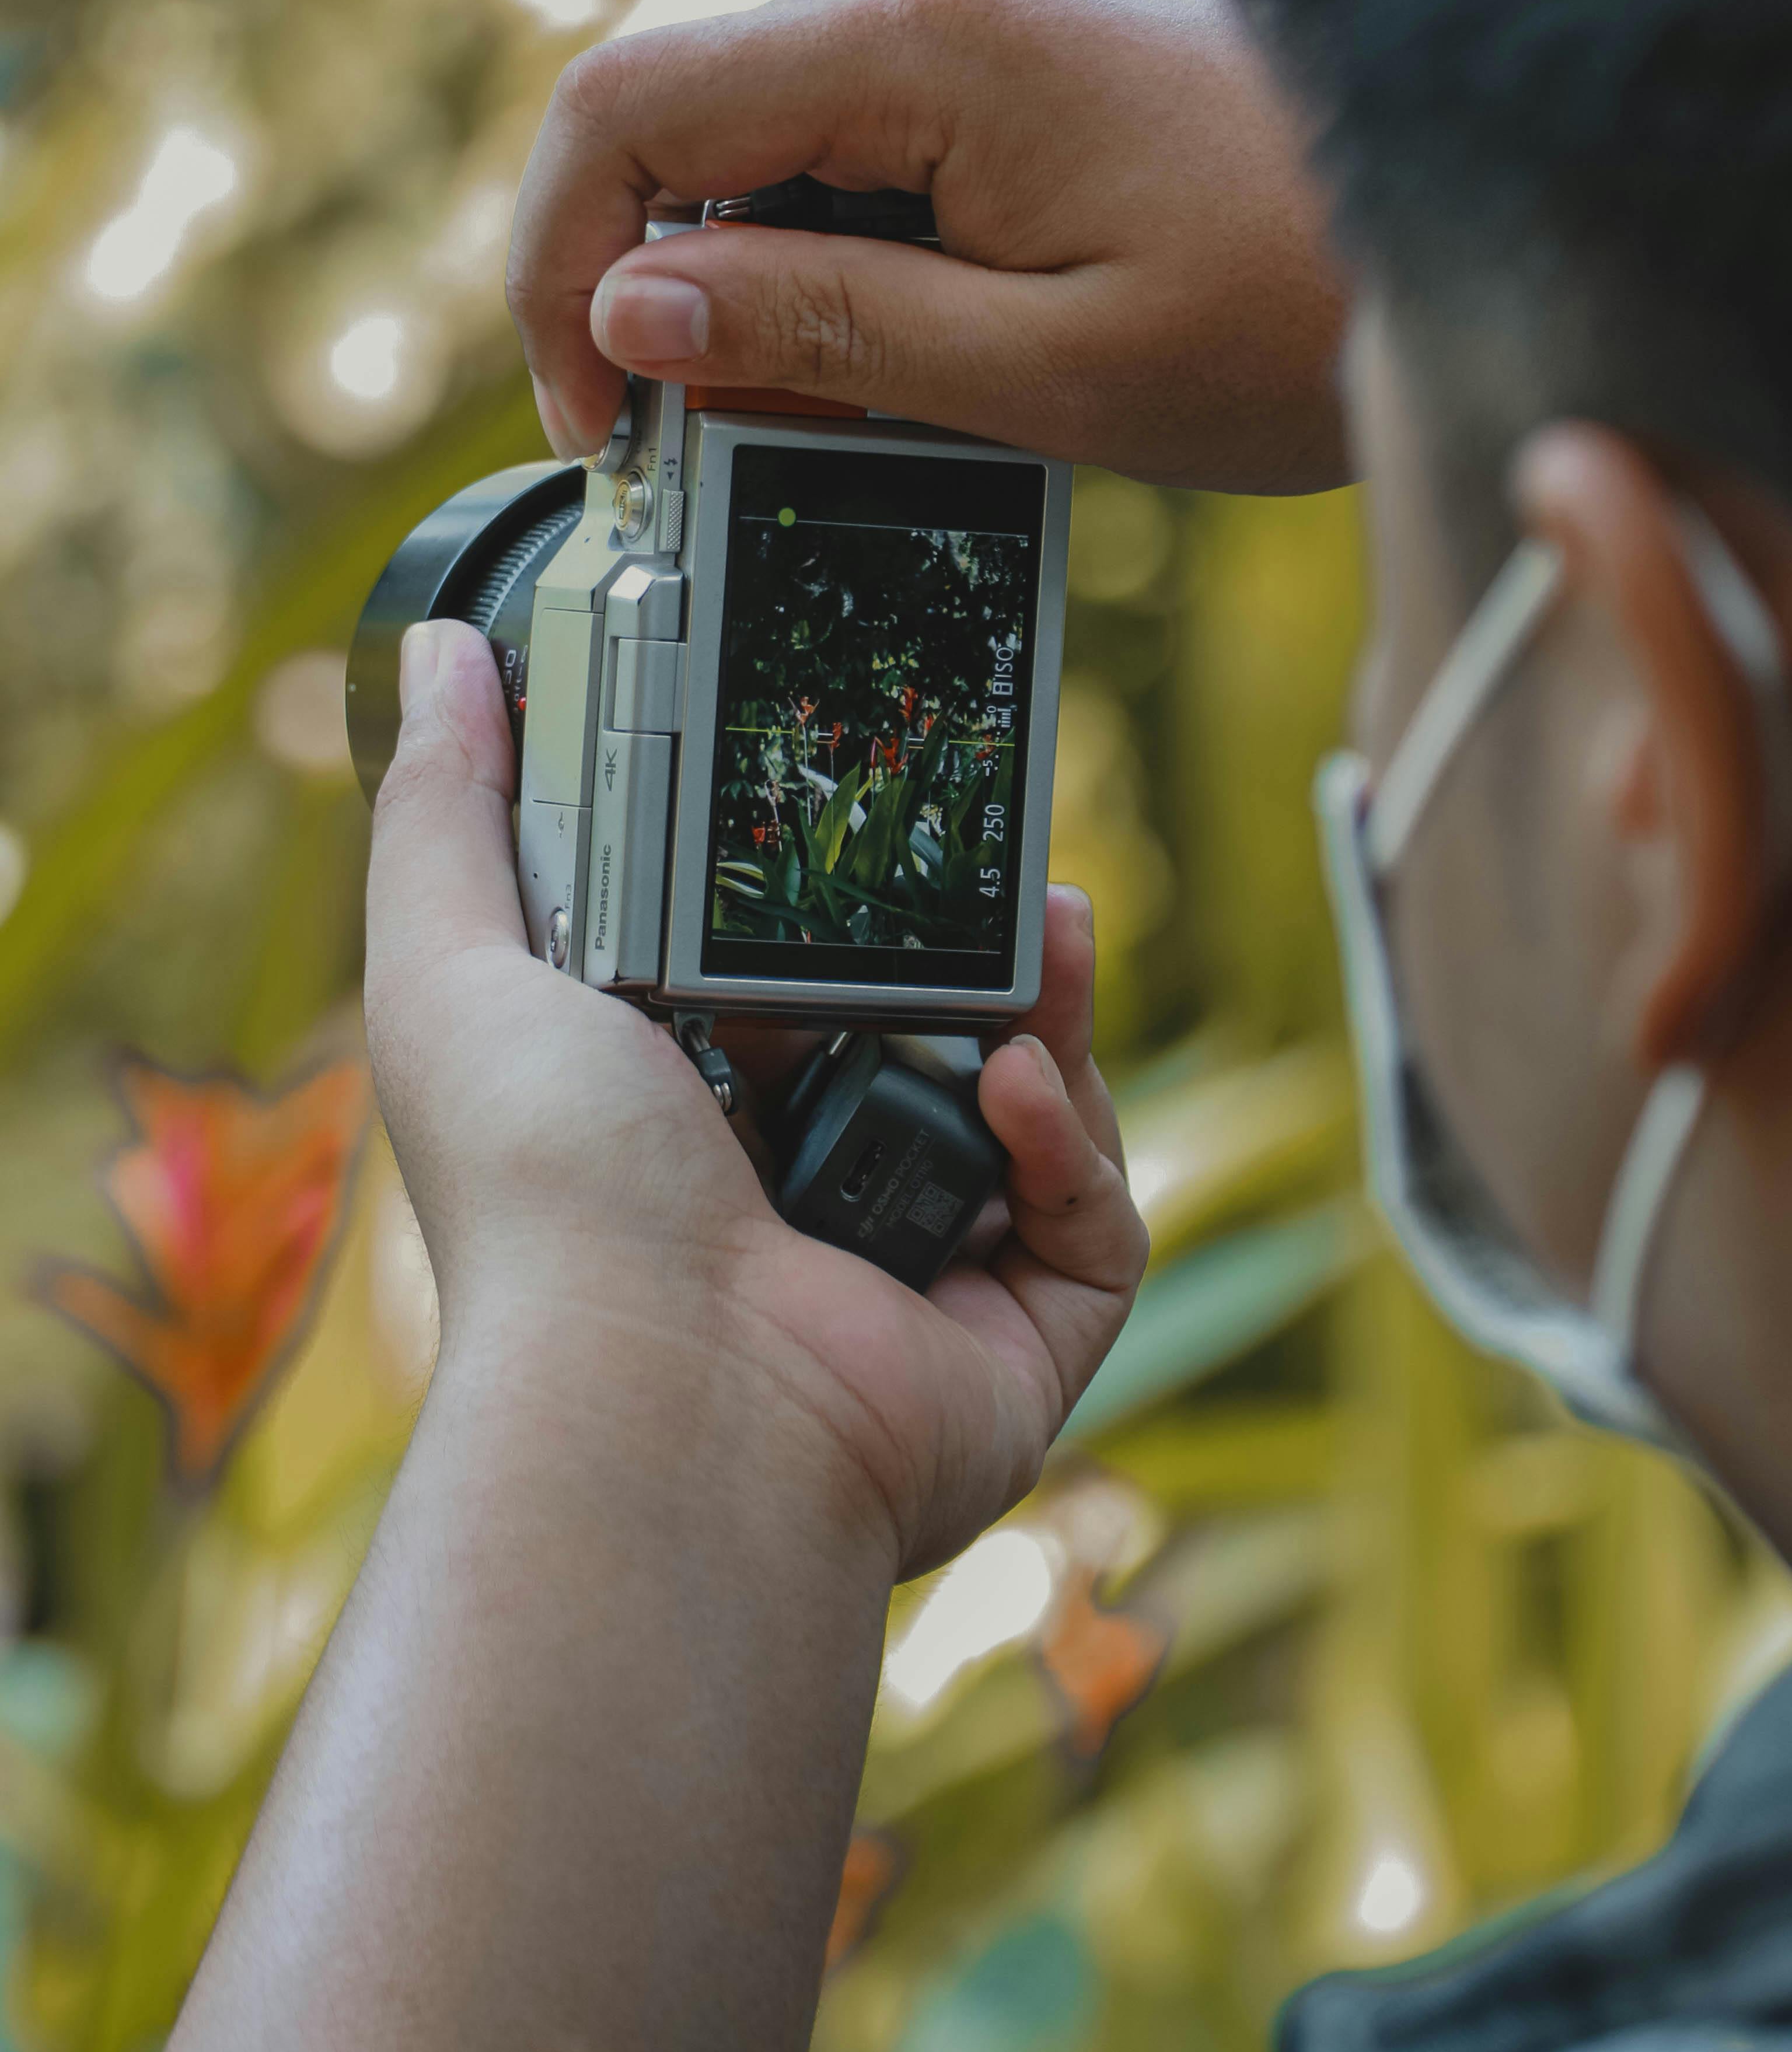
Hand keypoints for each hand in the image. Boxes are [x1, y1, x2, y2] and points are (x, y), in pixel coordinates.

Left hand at [365, 618, 1146, 1575]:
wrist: (663, 1394)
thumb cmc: (549, 1202)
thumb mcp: (460, 970)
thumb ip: (452, 810)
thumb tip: (439, 656)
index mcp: (695, 1126)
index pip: (807, 993)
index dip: (860, 907)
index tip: (895, 820)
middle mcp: (809, 1203)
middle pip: (942, 1043)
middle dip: (996, 955)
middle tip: (1018, 869)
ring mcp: (920, 1278)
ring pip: (1038, 1123)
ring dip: (1056, 1023)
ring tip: (1053, 942)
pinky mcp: (1016, 1343)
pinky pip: (1092, 1223)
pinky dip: (1072, 1146)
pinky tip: (1020, 1095)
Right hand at [505, 0, 1348, 493]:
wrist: (1495, 194)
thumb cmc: (1307, 297)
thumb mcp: (1052, 366)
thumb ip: (825, 329)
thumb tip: (629, 312)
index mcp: (924, 36)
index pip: (625, 107)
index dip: (560, 271)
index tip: (601, 427)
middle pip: (678, 115)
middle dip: (653, 289)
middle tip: (710, 454)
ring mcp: (973, 2)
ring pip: (763, 136)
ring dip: (756, 282)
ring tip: (846, 419)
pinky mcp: (1015, 47)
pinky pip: (860, 138)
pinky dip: (840, 252)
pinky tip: (914, 355)